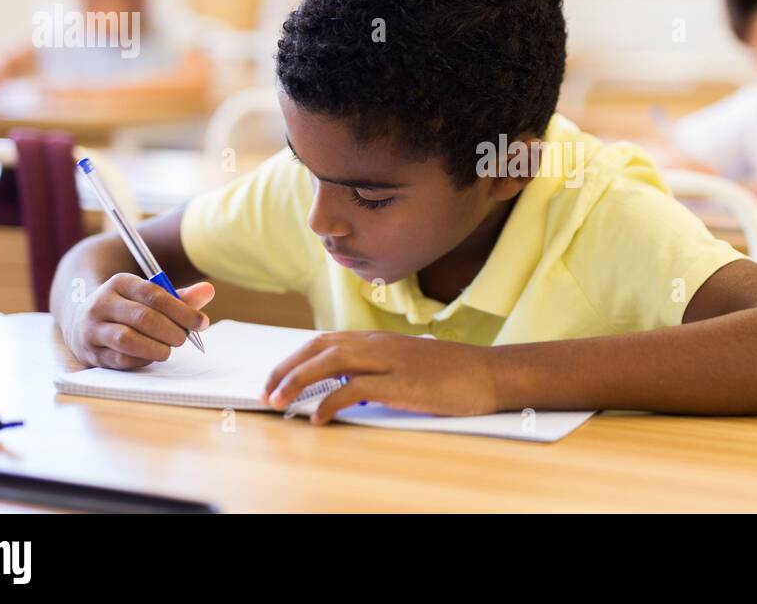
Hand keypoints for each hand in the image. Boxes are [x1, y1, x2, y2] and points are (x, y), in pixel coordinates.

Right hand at [66, 273, 213, 369]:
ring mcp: (92, 329)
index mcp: (120, 283)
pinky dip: (142, 360)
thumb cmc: (129, 308)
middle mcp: (101, 303)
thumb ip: (179, 297)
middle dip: (172, 331)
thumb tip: (208, 291)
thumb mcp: (149, 296)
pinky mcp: (91, 352)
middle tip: (183, 338)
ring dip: (157, 347)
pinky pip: (120, 360)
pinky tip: (150, 355)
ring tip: (168, 349)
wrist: (83, 320)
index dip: (183, 310)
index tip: (202, 323)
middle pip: (144, 318)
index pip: (155, 295)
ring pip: (128, 340)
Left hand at [261, 331, 499, 424]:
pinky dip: (330, 401)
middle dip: (286, 368)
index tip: (275, 377)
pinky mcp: (401, 384)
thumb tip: (345, 381)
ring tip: (279, 402)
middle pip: (319, 348)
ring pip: (330, 362)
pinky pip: (355, 389)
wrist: (490, 374)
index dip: (294, 358)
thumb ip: (378, 366)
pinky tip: (319, 417)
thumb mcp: (408, 362)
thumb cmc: (453, 373)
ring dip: (299, 381)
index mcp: (379, 339)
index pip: (324, 340)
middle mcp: (379, 344)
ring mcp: (390, 362)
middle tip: (266, 391)